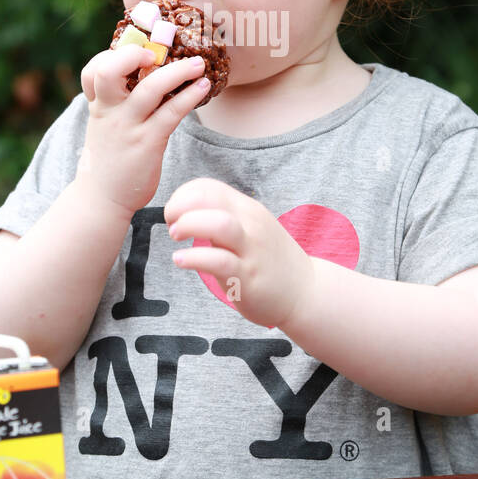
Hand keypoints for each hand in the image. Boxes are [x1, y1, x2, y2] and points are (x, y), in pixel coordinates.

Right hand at [77, 44, 211, 216]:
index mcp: (98, 105)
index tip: (135, 52)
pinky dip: (189, 97)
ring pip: (149, 88)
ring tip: (199, 64)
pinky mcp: (148, 143)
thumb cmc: (109, 159)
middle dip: (132, 54)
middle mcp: (109, 111)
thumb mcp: (104, 126)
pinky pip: (171, 113)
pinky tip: (203, 88)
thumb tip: (146, 78)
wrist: (102, 199)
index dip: (110, 56)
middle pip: (108, 71)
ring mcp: (128, 126)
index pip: (92, 71)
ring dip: (178, 71)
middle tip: (158, 53)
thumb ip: (117, 104)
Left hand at [164, 177, 314, 331]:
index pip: (209, 186)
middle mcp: (250, 224)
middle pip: (210, 198)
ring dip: (189, 225)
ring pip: (218, 223)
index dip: (183, 195)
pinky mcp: (248, 276)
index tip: (174, 213)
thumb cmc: (270, 260)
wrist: (305, 292)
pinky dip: (194, 258)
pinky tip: (180, 260)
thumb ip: (223, 218)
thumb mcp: (250, 229)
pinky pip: (219, 261)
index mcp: (247, 209)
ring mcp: (251, 249)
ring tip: (175, 236)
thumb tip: (188, 213)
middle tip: (171, 224)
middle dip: (181, 206)